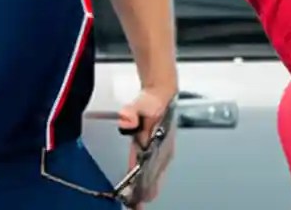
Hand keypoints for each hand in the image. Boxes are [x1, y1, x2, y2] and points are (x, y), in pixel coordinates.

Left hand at [118, 85, 176, 207]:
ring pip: (155, 177)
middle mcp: (164, 152)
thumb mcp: (140, 104)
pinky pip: (153, 170)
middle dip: (145, 193)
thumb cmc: (152, 100)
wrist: (162, 92)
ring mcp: (163, 152)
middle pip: (154, 178)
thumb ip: (131, 113)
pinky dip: (148, 181)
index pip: (150, 171)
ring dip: (146, 189)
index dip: (143, 186)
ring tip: (137, 203)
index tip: (137, 200)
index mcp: (160, 145)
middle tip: (135, 207)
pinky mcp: (159, 150)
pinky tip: (141, 188)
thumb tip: (126, 121)